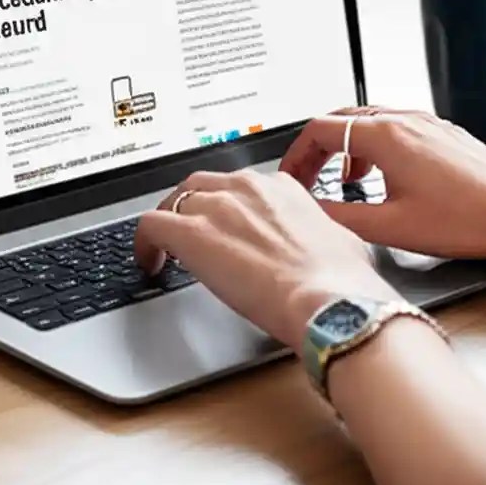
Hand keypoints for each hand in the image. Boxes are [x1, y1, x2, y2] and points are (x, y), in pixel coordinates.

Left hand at [133, 170, 400, 346]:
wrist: (329, 300)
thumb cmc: (341, 281)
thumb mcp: (341, 243)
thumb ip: (323, 237)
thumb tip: (328, 247)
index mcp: (283, 189)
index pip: (242, 186)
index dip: (229, 207)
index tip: (227, 226)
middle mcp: (248, 188)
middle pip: (203, 185)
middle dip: (193, 207)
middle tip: (191, 233)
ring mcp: (218, 207)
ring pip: (175, 199)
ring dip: (169, 223)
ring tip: (167, 250)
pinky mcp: (191, 233)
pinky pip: (150, 225)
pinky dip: (144, 243)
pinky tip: (149, 263)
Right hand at [279, 108, 485, 260]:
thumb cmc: (465, 220)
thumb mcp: (389, 227)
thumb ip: (339, 216)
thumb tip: (309, 211)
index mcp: (385, 136)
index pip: (320, 130)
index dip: (296, 155)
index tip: (290, 178)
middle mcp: (405, 120)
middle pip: (342, 119)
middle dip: (319, 147)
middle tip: (308, 176)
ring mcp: (428, 124)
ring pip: (371, 122)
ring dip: (348, 146)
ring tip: (345, 179)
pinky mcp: (445, 134)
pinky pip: (398, 128)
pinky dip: (376, 146)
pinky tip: (385, 177)